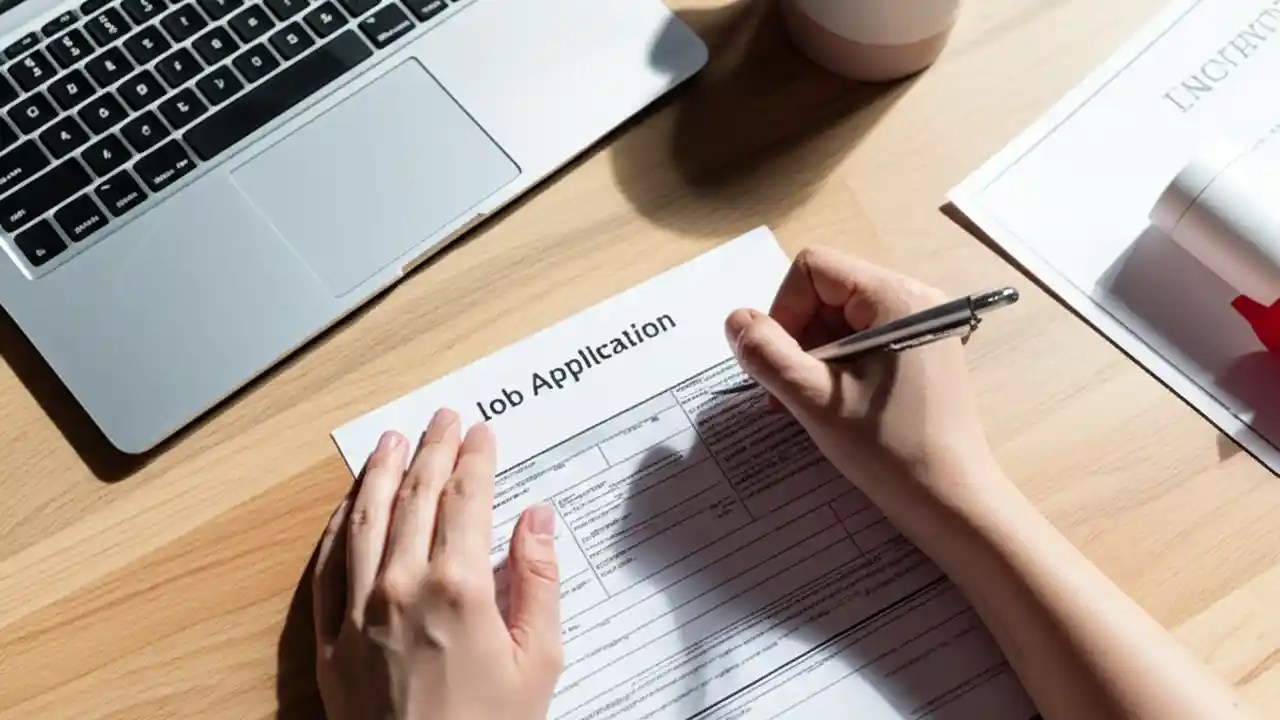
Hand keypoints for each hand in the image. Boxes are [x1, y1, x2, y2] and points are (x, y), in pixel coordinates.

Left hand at [312, 409, 563, 719]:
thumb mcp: (539, 661)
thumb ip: (538, 581)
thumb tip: (538, 520)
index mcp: (459, 588)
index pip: (466, 497)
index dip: (475, 457)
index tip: (482, 433)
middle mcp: (401, 587)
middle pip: (416, 495)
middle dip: (432, 449)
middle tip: (442, 420)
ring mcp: (358, 611)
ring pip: (366, 519)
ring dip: (380, 472)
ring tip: (392, 441)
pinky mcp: (329, 639)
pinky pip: (327, 566)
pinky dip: (339, 526)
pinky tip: (350, 505)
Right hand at [724, 247, 1002, 526]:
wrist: (952, 504)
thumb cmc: (889, 450)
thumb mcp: (814, 400)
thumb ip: (767, 354)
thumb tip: (735, 320)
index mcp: (895, 296)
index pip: (813, 269)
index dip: (782, 310)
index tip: (777, 363)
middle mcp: (914, 299)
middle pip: (825, 292)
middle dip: (795, 337)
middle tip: (786, 391)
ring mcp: (921, 327)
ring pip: (839, 319)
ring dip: (811, 357)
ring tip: (808, 403)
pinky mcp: (921, 354)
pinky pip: (861, 341)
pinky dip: (835, 367)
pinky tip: (831, 405)